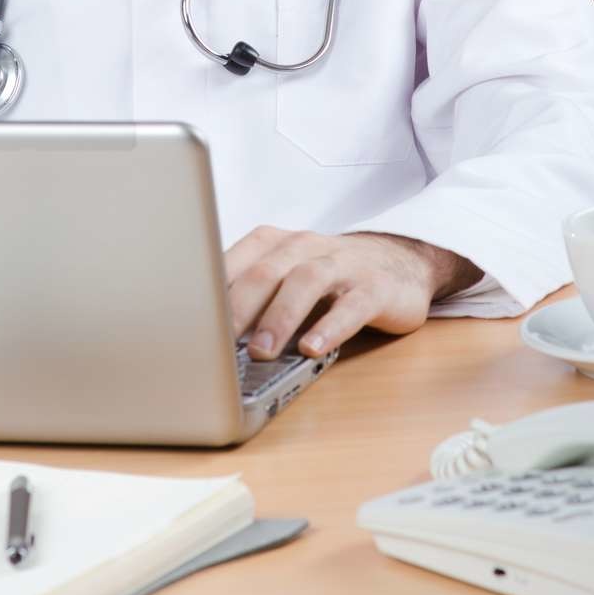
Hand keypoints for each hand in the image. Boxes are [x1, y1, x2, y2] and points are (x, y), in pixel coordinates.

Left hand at [224, 225, 483, 357]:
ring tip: (261, 351)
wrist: (402, 260)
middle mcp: (307, 247)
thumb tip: (208, 335)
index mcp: (278, 243)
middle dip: (241, 307)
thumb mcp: (289, 275)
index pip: (239, 259)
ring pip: (306, 283)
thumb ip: (255, 295)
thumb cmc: (331, 274)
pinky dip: (330, 327)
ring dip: (279, 317)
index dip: (213, 287)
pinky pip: (351, 306)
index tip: (191, 318)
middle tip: (220, 341)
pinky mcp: (376, 288)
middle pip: (267, 270)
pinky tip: (313, 348)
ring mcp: (343, 265)